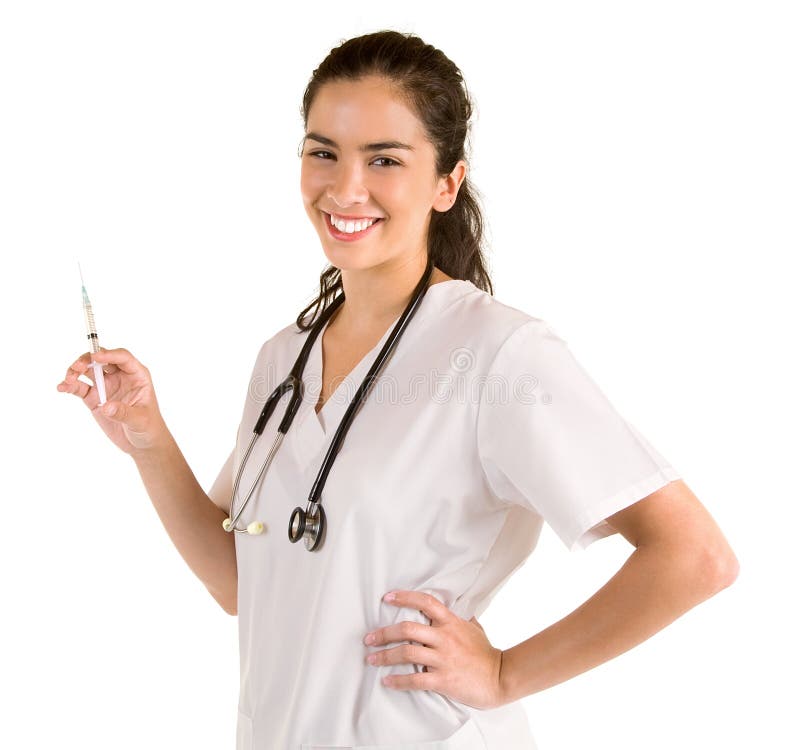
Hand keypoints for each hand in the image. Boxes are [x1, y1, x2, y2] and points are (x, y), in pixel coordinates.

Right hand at [56, 347, 170, 453]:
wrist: (141, 442)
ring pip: (88, 370)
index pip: (123, 357)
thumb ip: (124, 413)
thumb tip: (106, 407)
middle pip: (102, 360)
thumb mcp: (140, 420)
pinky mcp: (95, 398)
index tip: (95, 357)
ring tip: (68, 379)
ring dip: (75, 370)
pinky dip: (69, 386)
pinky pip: (80, 388)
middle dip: (87, 359)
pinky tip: (61, 387)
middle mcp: (120, 376)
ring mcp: (106, 386)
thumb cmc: (148, 427)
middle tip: (76, 367)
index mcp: (137, 376)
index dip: (109, 354)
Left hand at [363, 590, 505, 709]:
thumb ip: (460, 618)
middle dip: (384, 633)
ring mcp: (443, 659)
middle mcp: (445, 637)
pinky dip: (398, 681)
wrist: (501, 677)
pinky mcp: (443, 680)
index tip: (387, 597)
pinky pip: (415, 680)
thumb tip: (455, 608)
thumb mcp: (474, 628)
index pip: (426, 602)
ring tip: (371, 659)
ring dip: (385, 656)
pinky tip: (387, 681)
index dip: (405, 597)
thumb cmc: (487, 653)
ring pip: (407, 653)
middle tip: (369, 638)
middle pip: (408, 629)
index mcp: (451, 622)